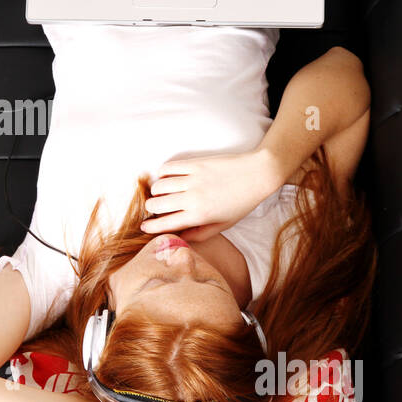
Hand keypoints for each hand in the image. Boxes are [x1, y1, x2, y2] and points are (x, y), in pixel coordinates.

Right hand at [140, 148, 287, 240]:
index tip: (144, 228)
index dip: (151, 227)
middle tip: (155, 209)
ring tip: (161, 193)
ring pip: (159, 185)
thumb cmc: (242, 203)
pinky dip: (162, 173)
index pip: (166, 223)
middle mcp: (193, 198)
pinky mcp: (195, 164)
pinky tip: (166, 177)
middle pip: (156, 204)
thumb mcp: (223, 225)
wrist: (257, 175)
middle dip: (150, 209)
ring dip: (156, 191)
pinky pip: (168, 167)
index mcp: (199, 216)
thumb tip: (180, 237)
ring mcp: (193, 179)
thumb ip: (200, 233)